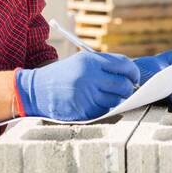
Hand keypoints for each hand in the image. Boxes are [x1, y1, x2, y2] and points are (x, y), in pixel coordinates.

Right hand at [13, 52, 140, 120]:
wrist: (36, 90)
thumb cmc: (62, 75)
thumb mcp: (80, 62)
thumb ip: (104, 66)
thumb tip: (130, 75)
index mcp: (91, 61)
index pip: (125, 65)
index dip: (134, 73)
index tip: (135, 78)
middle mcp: (89, 77)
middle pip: (124, 85)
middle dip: (129, 89)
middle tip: (127, 90)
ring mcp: (86, 95)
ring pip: (116, 101)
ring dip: (118, 100)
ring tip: (111, 97)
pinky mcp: (83, 110)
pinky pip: (104, 111)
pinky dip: (105, 109)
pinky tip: (97, 104)